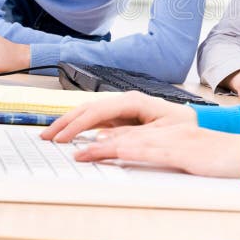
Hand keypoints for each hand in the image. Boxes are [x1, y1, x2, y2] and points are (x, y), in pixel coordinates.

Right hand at [41, 90, 196, 141]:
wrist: (193, 125)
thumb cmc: (181, 127)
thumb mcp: (159, 134)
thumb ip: (130, 136)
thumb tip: (99, 138)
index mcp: (134, 101)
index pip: (98, 111)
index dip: (77, 125)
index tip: (62, 139)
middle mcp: (125, 101)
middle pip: (88, 109)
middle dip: (65, 122)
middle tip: (45, 137)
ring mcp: (122, 109)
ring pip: (89, 113)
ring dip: (69, 124)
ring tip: (50, 135)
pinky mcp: (121, 118)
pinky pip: (96, 121)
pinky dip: (79, 127)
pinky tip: (68, 135)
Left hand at [74, 123, 239, 179]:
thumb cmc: (216, 155)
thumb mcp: (181, 151)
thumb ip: (156, 149)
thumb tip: (126, 151)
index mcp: (163, 127)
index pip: (123, 127)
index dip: (94, 129)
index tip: (70, 136)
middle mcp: (165, 128)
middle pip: (121, 128)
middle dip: (90, 133)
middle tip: (62, 140)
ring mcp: (174, 137)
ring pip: (132, 138)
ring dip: (103, 145)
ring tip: (79, 150)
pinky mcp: (183, 150)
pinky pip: (152, 149)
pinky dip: (131, 150)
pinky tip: (118, 152)